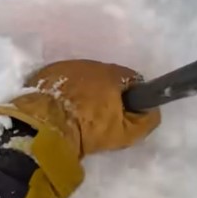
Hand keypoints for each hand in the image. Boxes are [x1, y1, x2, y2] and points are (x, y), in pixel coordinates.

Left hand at [0, 59, 160, 156]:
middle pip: (106, 78)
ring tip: (78, 115)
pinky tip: (60, 110)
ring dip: (84, 92)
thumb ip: (147, 119)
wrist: (44, 126)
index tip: (128, 113)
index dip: (133, 97)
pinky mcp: (44, 75)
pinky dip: (64, 94)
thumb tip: (152, 110)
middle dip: (107, 94)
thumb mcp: (127, 133)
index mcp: (113, 74)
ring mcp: (65, 67)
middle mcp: (90, 64)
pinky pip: (61, 83)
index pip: (132, 80)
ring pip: (82, 79)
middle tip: (102, 118)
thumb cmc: (89, 128)